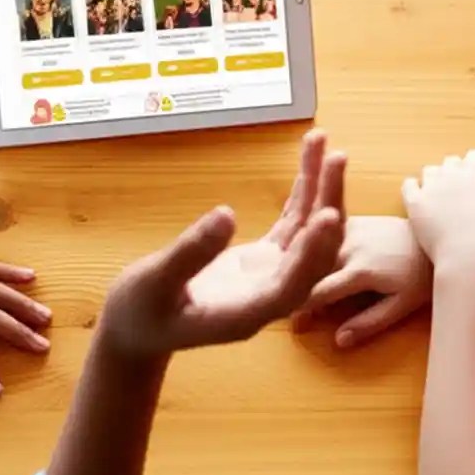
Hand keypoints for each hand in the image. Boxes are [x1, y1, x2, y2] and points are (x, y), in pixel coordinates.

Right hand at [101, 131, 346, 358]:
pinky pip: (291, 227)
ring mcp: (270, 277)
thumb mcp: (155, 282)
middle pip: (315, 254)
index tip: (328, 214)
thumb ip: (190, 252)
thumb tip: (226, 214)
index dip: (314, 251)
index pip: (294, 284)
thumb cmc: (139, 313)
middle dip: (329, 205)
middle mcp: (270, 296)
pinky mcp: (263, 262)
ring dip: (320, 191)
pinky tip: (309, 163)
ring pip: (308, 235)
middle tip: (337, 157)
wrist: (137, 330)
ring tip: (324, 144)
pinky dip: (301, 196)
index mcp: (248, 312)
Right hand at [290, 216, 431, 348]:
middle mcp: (349, 248)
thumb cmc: (420, 278)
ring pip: (316, 254)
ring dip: (308, 271)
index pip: (318, 293)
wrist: (435, 239)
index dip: (304, 309)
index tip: (296, 322)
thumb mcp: (400, 306)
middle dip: (302, 290)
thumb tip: (339, 341)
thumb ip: (368, 323)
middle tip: (302, 309)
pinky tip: (316, 264)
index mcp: (359, 272)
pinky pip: (326, 239)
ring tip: (304, 286)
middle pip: (312, 273)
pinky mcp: (352, 221)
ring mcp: (349, 231)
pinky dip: (318, 253)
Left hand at [403, 124, 474, 268]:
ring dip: (438, 178)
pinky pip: (409, 187)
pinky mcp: (415, 206)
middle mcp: (453, 171)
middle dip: (460, 172)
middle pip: (454, 163)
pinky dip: (414, 188)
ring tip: (445, 194)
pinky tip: (419, 194)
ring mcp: (431, 188)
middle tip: (468, 191)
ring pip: (432, 172)